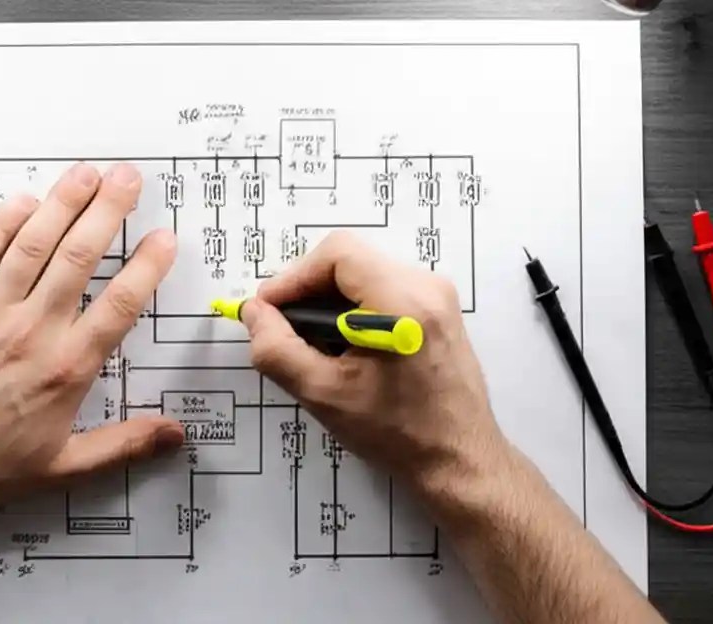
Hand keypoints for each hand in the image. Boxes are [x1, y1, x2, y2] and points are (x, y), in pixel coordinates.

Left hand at [0, 163, 184, 522]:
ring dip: (62, 205)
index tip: (163, 239)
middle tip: (128, 178)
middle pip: (79, 259)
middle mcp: (31, 333)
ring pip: (33, 246)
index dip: (146, 267)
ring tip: (86, 174)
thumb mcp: (62, 467)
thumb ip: (123, 446)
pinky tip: (24, 203)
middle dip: (108, 212)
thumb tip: (173, 435)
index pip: (119, 306)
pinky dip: (2, 225)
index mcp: (65, 370)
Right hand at [240, 231, 503, 492]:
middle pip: (350, 259)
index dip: (293, 276)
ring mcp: (437, 295)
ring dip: (328, 300)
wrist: (458, 460)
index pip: (337, 253)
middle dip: (308, 289)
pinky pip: (383, 287)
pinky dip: (353, 307)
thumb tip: (254, 312)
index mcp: (404, 301)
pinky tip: (342, 346)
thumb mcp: (323, 394)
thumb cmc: (396, 433)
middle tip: (283, 328)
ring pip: (364, 273)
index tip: (268, 310)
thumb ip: (277, 349)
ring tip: (311, 343)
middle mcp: (427, 286)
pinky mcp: (438, 309)